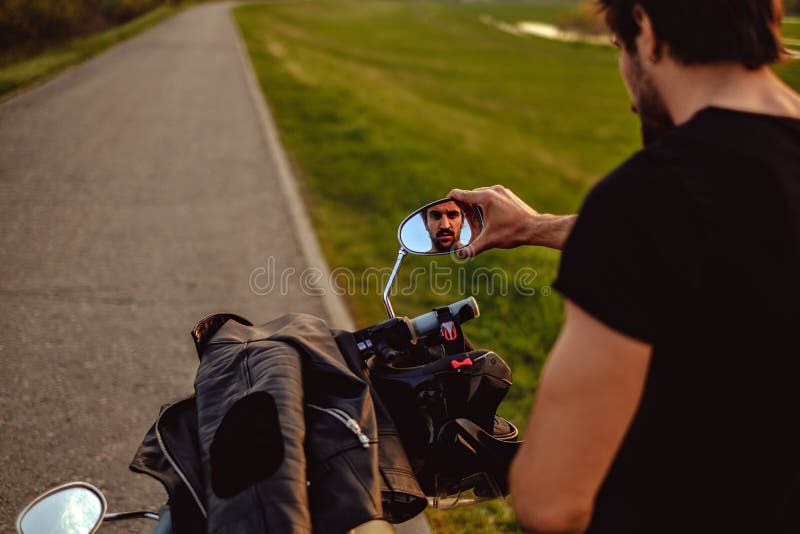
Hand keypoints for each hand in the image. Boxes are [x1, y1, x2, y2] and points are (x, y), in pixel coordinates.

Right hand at [448, 185, 575, 255]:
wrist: (535, 228)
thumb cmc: (513, 232)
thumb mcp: (489, 241)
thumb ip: (472, 248)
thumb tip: (459, 255)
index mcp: (485, 197)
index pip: (460, 194)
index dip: (450, 199)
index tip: (446, 206)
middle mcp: (493, 190)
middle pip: (470, 196)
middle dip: (465, 208)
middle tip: (465, 223)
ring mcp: (502, 191)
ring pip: (481, 196)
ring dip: (476, 207)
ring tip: (478, 223)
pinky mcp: (508, 195)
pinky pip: (491, 197)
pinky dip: (486, 206)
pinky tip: (490, 219)